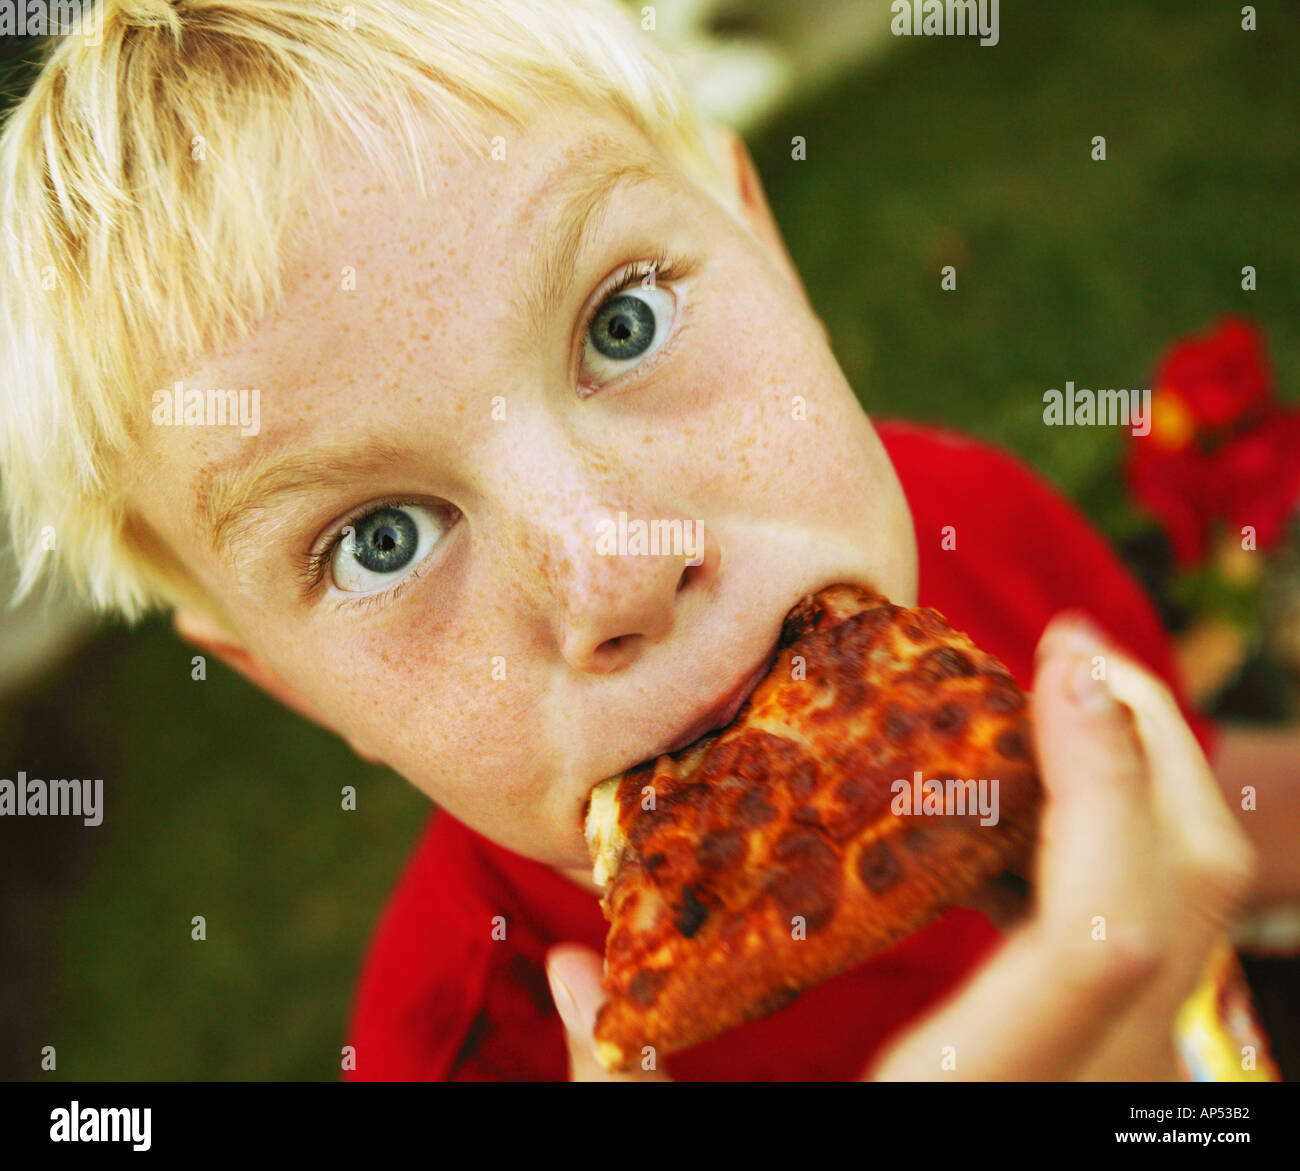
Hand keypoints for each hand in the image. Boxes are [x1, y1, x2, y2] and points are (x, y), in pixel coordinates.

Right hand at [547, 612, 1257, 1080]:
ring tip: (1064, 708)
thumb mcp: (684, 1157)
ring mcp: (1110, 1089)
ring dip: (1151, 784)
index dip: (1106, 783)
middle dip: (1154, 744)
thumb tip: (572, 968)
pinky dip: (1132, 850)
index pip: (1098, 935)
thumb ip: (620, 1078)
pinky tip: (1053, 814)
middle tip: (1070, 652)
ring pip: (1199, 915)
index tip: (1059, 668)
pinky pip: (1166, 945)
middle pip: (1187, 895)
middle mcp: (1074, 1095)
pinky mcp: (1109, 1081)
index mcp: (969, 1100)